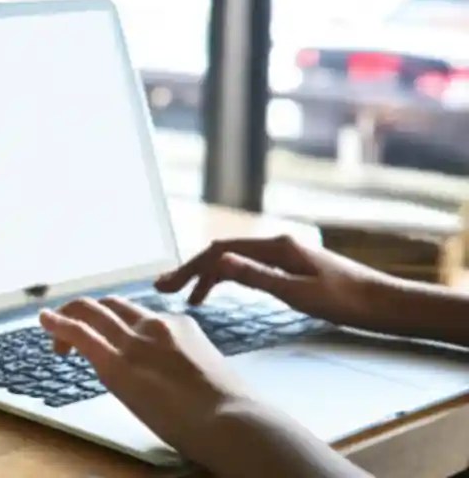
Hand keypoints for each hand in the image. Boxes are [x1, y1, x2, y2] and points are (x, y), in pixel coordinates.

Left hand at [39, 298, 368, 477]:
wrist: (233, 420)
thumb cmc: (228, 410)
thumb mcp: (205, 374)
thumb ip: (181, 365)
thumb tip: (166, 377)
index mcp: (178, 326)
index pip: (138, 315)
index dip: (116, 322)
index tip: (107, 336)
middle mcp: (153, 326)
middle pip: (109, 306)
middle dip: (86, 313)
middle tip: (72, 331)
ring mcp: (134, 342)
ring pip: (90, 312)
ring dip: (68, 317)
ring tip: (52, 328)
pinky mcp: (117, 364)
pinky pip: (80, 333)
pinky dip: (57, 324)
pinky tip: (44, 321)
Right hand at [154, 235, 403, 332]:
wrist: (386, 304)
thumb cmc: (347, 302)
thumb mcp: (298, 292)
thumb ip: (256, 276)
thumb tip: (217, 261)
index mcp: (276, 247)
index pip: (220, 251)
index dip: (189, 267)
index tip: (165, 286)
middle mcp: (277, 244)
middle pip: (222, 252)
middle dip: (190, 269)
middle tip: (162, 289)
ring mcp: (284, 254)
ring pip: (234, 260)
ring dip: (207, 274)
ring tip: (186, 296)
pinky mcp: (291, 267)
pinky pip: (248, 267)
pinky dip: (227, 277)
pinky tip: (220, 290)